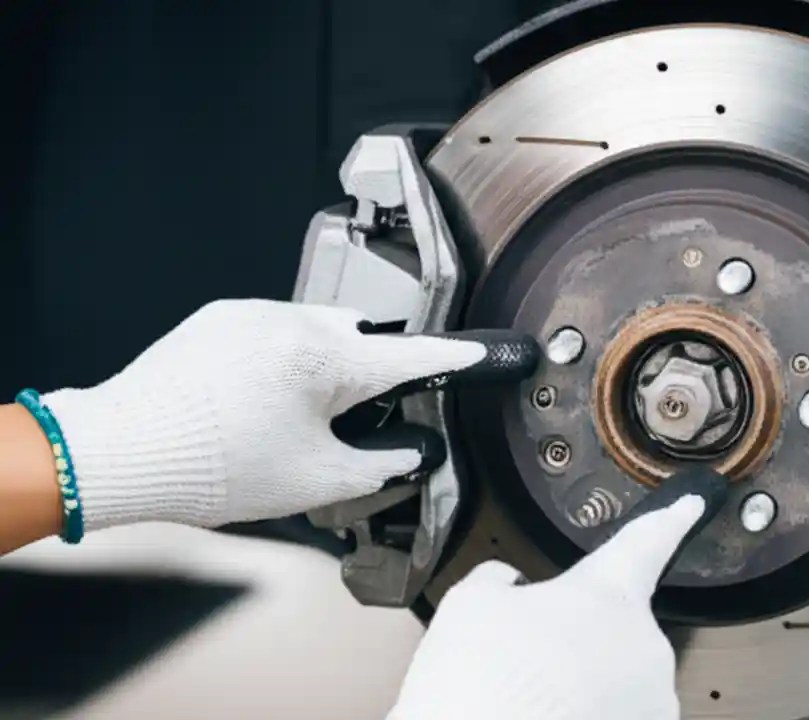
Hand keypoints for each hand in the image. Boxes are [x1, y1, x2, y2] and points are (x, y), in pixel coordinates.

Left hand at [42, 299, 499, 530]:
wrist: (120, 451)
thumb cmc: (210, 467)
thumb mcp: (315, 481)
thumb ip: (381, 464)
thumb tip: (413, 454)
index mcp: (325, 359)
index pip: (412, 356)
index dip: (456, 359)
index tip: (485, 352)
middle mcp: (291, 323)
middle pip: (361, 343)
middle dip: (367, 378)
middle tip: (348, 426)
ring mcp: (250, 316)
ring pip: (316, 336)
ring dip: (320, 372)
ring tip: (283, 426)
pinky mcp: (217, 321)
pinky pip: (273, 334)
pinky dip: (280, 366)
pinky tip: (253, 409)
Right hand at [387, 494, 708, 719]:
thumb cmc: (484, 687)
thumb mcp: (468, 610)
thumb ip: (496, 586)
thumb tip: (505, 584)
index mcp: (608, 594)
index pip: (646, 542)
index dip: (669, 519)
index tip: (692, 504)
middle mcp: (644, 643)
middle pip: (614, 628)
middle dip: (577, 641)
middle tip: (528, 663)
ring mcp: (652, 700)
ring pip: (616, 680)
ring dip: (582, 687)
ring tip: (530, 703)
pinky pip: (619, 716)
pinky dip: (588, 717)